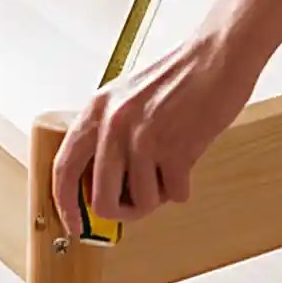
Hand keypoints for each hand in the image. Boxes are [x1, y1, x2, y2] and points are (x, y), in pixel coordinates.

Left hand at [52, 30, 261, 234]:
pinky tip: (187, 162)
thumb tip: (99, 187)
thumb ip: (108, 136)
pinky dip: (182, 187)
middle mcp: (114, 125)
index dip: (65, 204)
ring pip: (142, 201)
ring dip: (159, 195)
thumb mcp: (126, 99)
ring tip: (170, 168)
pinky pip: (174, 194)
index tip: (74, 225)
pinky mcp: (175, 149)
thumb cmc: (177, 79)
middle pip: (102, 200)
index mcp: (97, 110)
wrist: (217, 57)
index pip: (64, 168)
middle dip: (122, 211)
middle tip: (138, 203)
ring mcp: (144, 138)